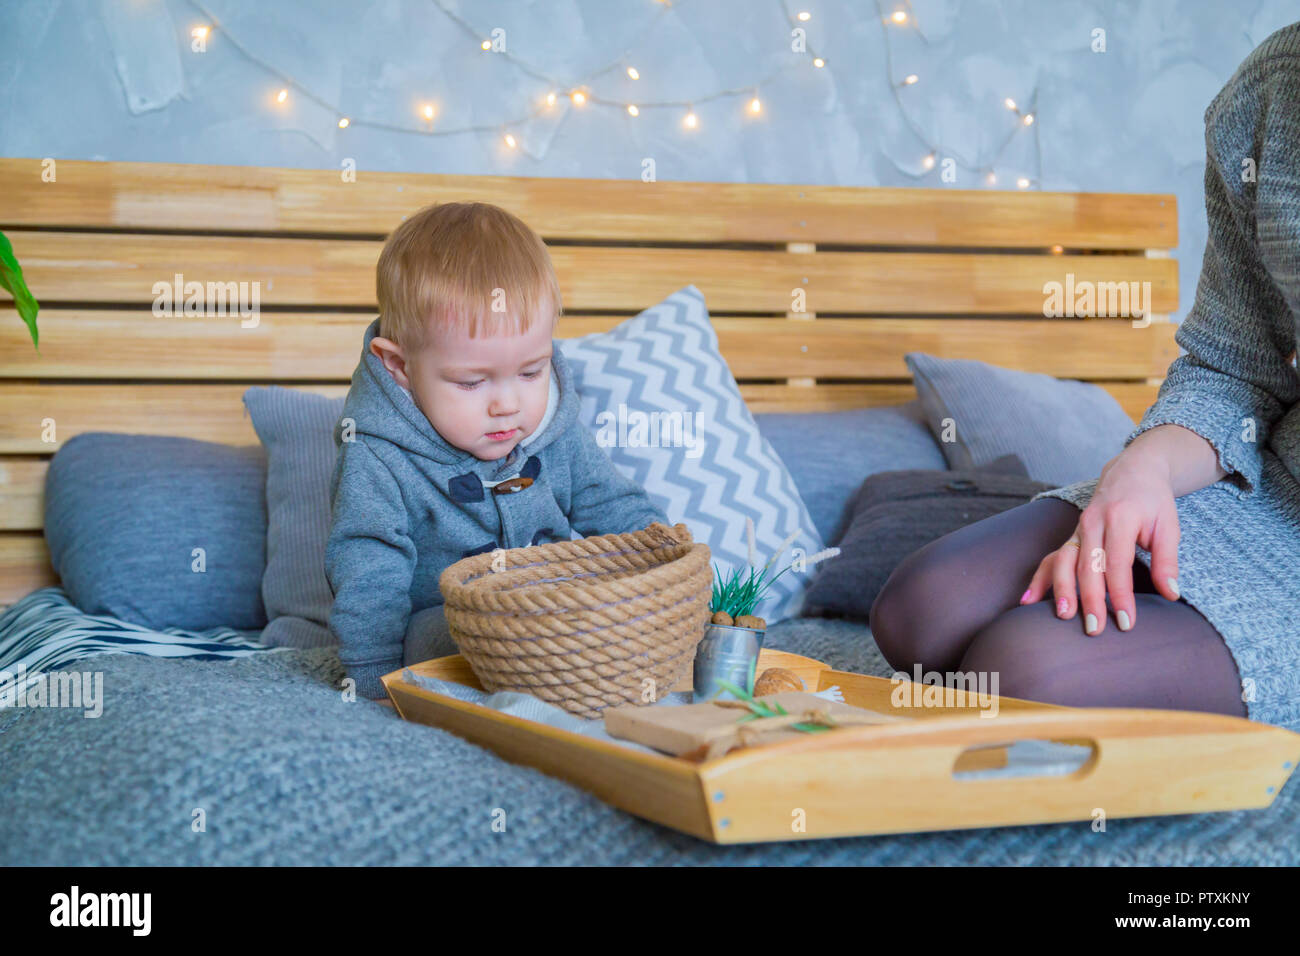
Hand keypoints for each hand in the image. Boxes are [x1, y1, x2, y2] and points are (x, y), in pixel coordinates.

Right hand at [1020, 451, 1181, 634]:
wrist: (1132, 472)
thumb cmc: (1152, 501)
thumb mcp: (1169, 527)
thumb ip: (1168, 561)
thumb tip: (1171, 594)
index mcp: (1119, 518)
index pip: (1117, 563)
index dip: (1120, 594)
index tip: (1125, 621)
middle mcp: (1093, 523)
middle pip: (1086, 566)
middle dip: (1089, 599)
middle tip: (1094, 628)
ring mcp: (1078, 529)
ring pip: (1063, 561)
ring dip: (1061, 589)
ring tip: (1064, 615)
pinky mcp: (1071, 536)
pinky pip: (1051, 558)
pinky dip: (1039, 579)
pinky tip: (1028, 600)